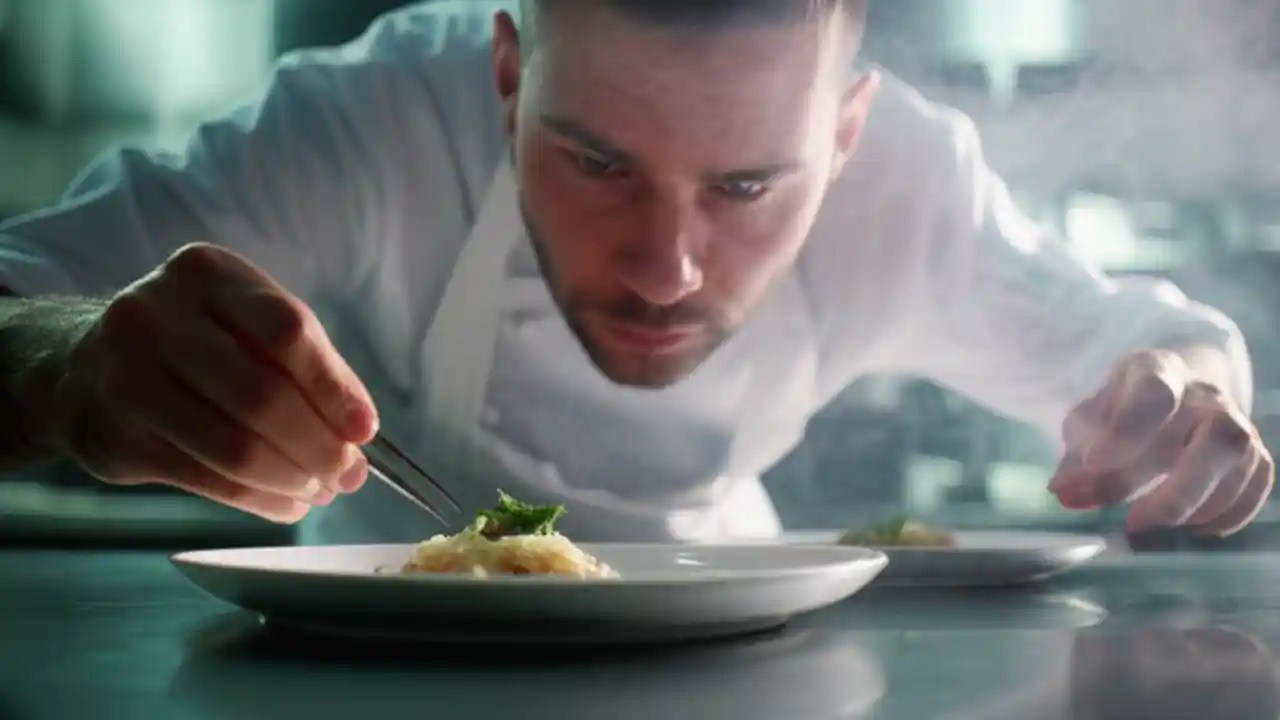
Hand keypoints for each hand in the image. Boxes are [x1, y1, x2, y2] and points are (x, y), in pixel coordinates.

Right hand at [49, 243, 377, 521]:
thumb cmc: (194, 342)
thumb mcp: (243, 323)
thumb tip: (357, 432)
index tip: (365, 429)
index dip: (333, 386)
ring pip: (235, 445)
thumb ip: (304, 363)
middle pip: (262, 393)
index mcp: (204, 272)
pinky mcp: (116, 436)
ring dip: (292, 479)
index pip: (285, 330)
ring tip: (321, 491)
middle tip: (350, 474)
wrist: (85, 367)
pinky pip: (207, 478)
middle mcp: (155, 315)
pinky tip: (287, 504)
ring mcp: (126, 376)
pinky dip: (259, 499)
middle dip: (319, 445)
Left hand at [1049, 349, 1273, 535]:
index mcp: (1156, 370)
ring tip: (1151, 524)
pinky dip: (1225, 514)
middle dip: (1173, 490)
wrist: (1173, 395)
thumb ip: (1075, 456)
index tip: (1093, 466)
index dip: (1126, 432)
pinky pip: (1256, 485)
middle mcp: (1206, 393)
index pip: (1154, 394)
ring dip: (1195, 505)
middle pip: (1214, 435)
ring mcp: (1237, 420)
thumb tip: (1064, 492)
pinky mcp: (1255, 453)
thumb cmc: (1120, 412)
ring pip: (1238, 461)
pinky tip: (1188, 526)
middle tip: (1132, 523)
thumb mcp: (1089, 422)